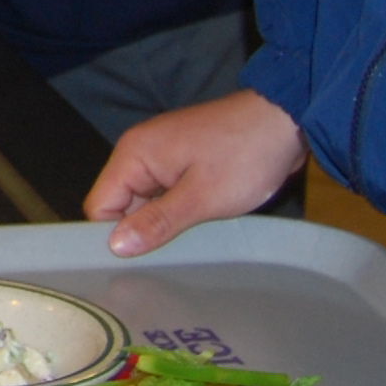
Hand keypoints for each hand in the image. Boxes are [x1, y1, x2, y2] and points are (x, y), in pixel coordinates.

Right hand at [85, 90, 303, 254]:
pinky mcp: (185, 163)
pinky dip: (179, 213)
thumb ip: (156, 222)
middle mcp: (141, 152)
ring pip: (146, 203)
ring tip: (189, 243)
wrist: (286, 122)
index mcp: (134, 154)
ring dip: (164, 224)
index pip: (100, 204)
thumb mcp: (201, 197)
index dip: (113, 235)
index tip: (138, 262)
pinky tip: (199, 227)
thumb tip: (115, 247)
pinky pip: (167, 196)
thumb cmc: (244, 155)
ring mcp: (164, 157)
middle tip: (170, 257)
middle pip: (122, 205)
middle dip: (142, 231)